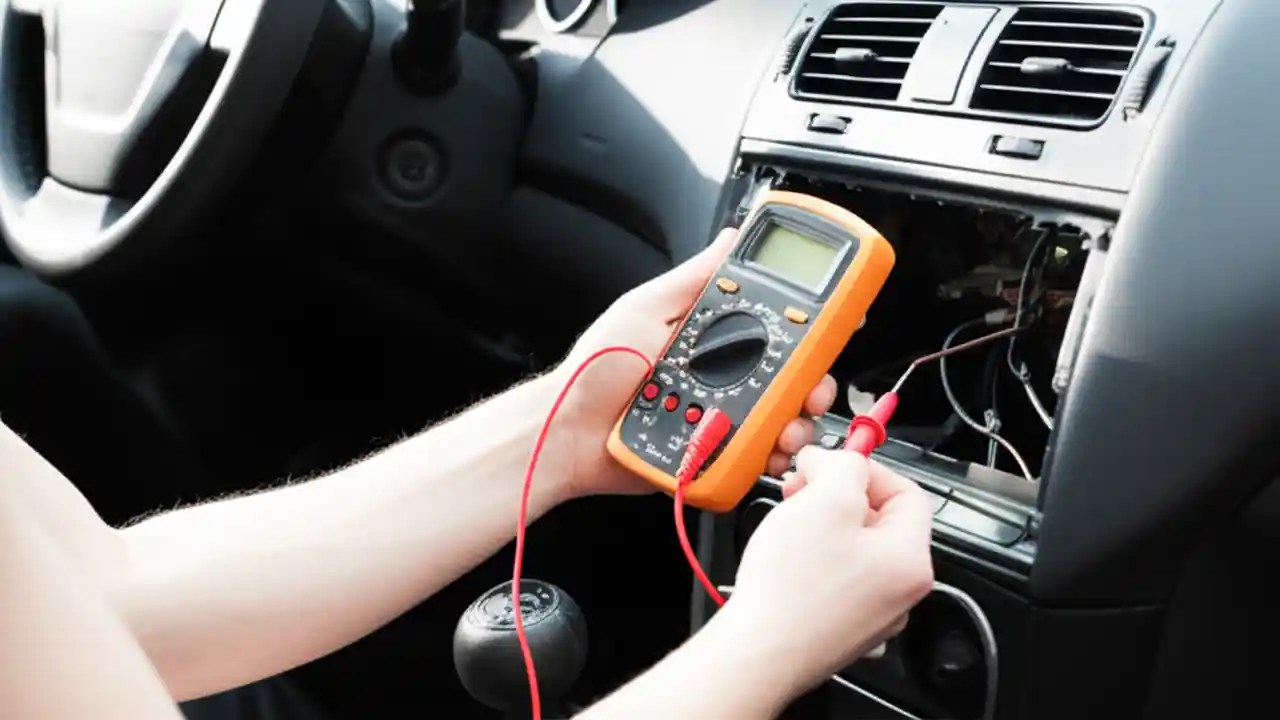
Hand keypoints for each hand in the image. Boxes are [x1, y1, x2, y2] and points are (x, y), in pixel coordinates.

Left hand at [552, 229, 837, 499]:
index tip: (837, 325)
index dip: (812, 326)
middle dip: (814, 382)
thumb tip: (731, 237)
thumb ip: (693, 277)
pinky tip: (771, 449)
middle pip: (792, 377)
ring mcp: (723, 417)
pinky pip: (758, 456)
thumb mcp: (646, 307)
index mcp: (712, 338)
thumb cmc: (595, 370)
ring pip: (784, 419)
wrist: (568, 433)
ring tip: (788, 423)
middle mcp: (724, 376)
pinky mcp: (715, 454)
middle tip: (813, 386)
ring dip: (798, 422)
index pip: (777, 327)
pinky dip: (774, 455)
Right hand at [726, 448, 933, 690]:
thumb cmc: (791, 588)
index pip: (907, 493)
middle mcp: (900, 594)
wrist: (755, 652)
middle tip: (800, 489)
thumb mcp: (826, 500)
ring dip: (823, 525)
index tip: (830, 464)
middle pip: (879, 521)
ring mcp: (871, 616)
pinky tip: (787, 558)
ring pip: (855, 550)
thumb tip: (840, 459)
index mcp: (911, 561)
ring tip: (788, 522)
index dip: (866, 470)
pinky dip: (814, 559)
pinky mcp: (841, 629)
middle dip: (837, 497)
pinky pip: (837, 579)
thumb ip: (844, 466)